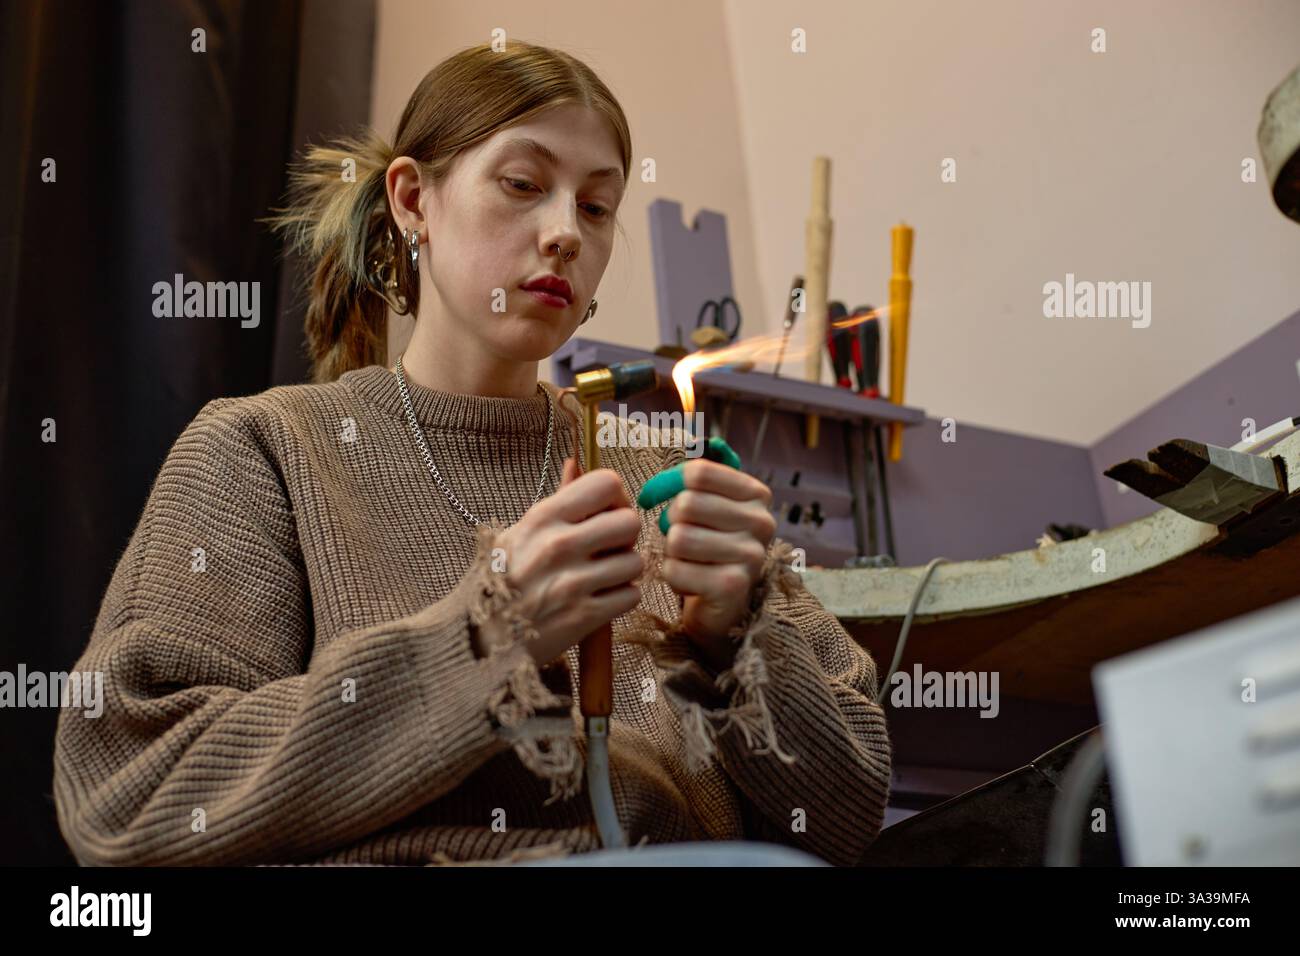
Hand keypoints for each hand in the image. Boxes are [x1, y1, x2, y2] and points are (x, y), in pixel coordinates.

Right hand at [482, 458, 642, 666]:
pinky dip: (620, 600)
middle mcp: (559, 545)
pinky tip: (598, 600)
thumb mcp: (519, 533)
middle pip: (630, 522)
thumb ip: (555, 501)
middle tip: (607, 550)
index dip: (615, 498)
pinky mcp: (584, 617)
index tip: (606, 513)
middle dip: (624, 537)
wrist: (479, 640)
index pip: (607, 484)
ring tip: (599, 579)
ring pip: (635, 562)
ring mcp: (572, 582)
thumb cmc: (500, 581)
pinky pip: (631, 596)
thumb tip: (575, 464)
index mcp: (543, 518)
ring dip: (623, 572)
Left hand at [640, 458, 775, 671]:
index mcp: (756, 494)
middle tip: (683, 538)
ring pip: (678, 538)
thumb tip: (651, 490)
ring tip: (690, 560)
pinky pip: (675, 570)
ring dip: (672, 553)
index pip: (699, 473)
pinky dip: (673, 577)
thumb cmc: (709, 545)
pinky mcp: (733, 585)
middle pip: (686, 504)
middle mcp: (762, 522)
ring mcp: (751, 555)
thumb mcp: (706, 505)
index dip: (667, 483)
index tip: (656, 497)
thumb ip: (684, 485)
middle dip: (671, 523)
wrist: (724, 603)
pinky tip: (692, 582)